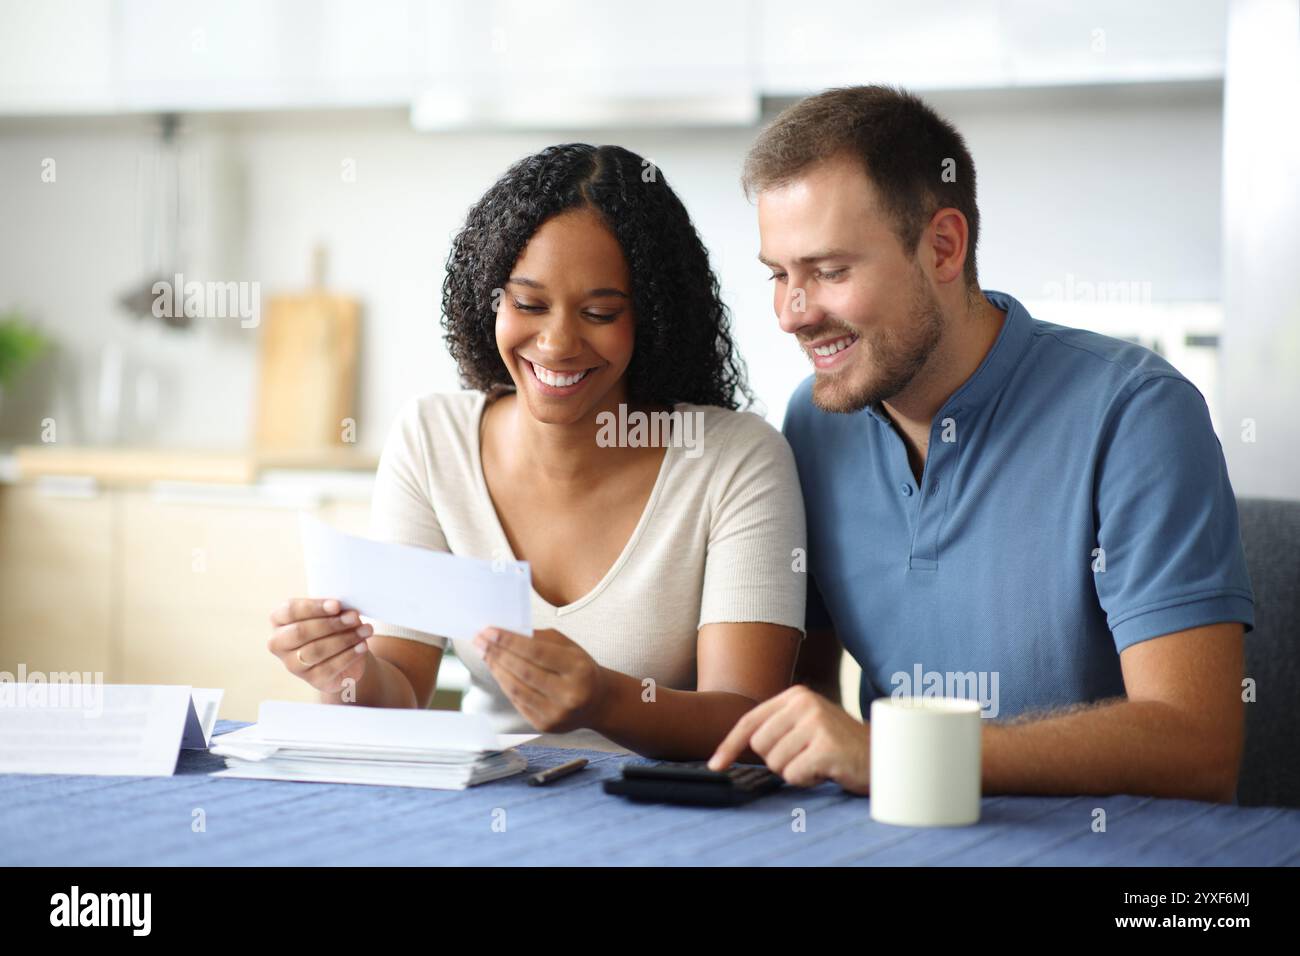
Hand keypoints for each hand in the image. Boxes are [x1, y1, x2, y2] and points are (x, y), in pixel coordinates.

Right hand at [268, 598, 371, 694]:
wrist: (345, 653)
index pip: (290, 611)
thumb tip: (346, 611)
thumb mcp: (331, 613)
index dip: (313, 608)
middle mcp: (279, 643)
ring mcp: (293, 664)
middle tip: (354, 617)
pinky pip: (329, 667)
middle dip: (330, 624)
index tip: (336, 605)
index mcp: (279, 620)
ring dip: (344, 639)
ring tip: (365, 630)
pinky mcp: (312, 679)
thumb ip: (333, 610)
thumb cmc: (333, 625)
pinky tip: (362, 646)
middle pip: (301, 632)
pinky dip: (349, 655)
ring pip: (315, 651)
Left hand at [473, 627, 608, 733]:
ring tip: (483, 653)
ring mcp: (556, 713)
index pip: (538, 652)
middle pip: (524, 671)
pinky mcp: (545, 725)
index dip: (510, 641)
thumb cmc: (580, 669)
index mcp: (579, 669)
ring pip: (516, 688)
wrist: (597, 703)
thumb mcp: (570, 648)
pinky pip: (517, 702)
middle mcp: (570, 694)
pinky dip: (504, 684)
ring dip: (496, 669)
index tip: (489, 631)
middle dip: (497, 653)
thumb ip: (541, 639)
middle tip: (479, 640)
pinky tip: (496, 670)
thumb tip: (506, 633)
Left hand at [708, 685, 871, 793]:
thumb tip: (731, 748)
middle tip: (805, 757)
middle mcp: (804, 702)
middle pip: (760, 746)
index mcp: (795, 694)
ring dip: (795, 771)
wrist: (883, 755)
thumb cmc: (839, 745)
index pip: (750, 721)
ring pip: (776, 763)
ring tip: (818, 761)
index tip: (716, 764)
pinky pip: (793, 775)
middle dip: (778, 760)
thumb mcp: (806, 725)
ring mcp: (816, 723)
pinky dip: (807, 780)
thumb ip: (777, 728)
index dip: (729, 745)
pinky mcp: (826, 746)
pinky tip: (826, 770)